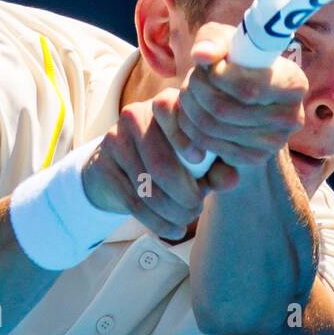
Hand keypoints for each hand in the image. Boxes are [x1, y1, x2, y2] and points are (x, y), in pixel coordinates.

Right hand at [83, 99, 239, 239]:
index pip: (169, 108)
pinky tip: (173, 230)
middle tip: (197, 207)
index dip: (185, 136)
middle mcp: (135, 115)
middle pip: (161, 162)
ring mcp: (114, 140)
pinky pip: (133, 201)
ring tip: (187, 219)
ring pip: (147, 186)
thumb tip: (231, 179)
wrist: (118, 169)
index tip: (201, 160)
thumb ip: (217, 165)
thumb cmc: (170, 159)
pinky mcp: (102, 166)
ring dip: (173, 211)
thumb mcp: (197, 159)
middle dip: (185, 193)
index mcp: (163, 104)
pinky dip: (157, 221)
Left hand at [165, 22, 307, 168]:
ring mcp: (274, 142)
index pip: (247, 89)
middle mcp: (291, 117)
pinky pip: (210, 146)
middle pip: (224, 110)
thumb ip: (213, 40)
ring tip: (191, 92)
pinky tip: (195, 112)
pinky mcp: (255, 157)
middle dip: (196, 91)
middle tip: (192, 78)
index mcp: (294, 83)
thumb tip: (201, 55)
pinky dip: (192, 129)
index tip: (206, 65)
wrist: (246, 88)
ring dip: (190, 107)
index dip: (216, 77)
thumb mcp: (227, 40)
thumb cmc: (238, 58)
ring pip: (212, 129)